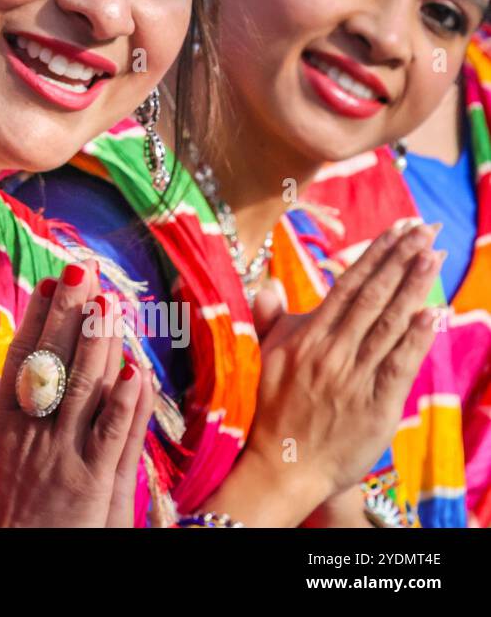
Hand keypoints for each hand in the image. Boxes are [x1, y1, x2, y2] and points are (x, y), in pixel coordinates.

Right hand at [0, 263, 154, 526]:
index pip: (22, 358)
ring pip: (85, 388)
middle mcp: (31, 431)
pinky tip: (135, 370)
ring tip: (111, 303)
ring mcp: (64, 454)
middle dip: (70, 314)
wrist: (10, 563)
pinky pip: (113, 435)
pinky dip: (126, 403)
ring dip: (100, 343)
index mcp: (2, 424)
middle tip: (82, 271)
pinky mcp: (93, 482)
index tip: (50, 283)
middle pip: (54, 361)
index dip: (38, 319)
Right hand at [237, 221, 442, 517]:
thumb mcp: (264, 358)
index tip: (397, 229)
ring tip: (432, 255)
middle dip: (399, 259)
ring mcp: (352, 377)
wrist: (284, 465)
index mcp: (304, 337)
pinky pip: (398, 365)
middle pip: (371, 296)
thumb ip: (270, 319)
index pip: (346, 285)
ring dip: (412, 286)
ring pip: (386, 323)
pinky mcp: (374, 405)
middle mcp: (329, 351)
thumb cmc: (274, 409)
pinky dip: (415, 337)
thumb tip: (269, 284)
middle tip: (423, 229)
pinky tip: (431, 312)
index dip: (374, 255)